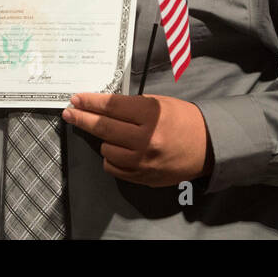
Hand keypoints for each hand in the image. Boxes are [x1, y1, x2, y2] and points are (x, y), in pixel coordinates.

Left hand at [62, 93, 212, 186]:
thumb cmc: (183, 120)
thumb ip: (131, 107)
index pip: (111, 106)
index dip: (90, 102)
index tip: (76, 99)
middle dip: (82, 118)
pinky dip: (112, 157)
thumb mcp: (159, 103)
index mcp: (151, 114)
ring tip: (109, 133)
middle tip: (69, 113)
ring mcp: (144, 161)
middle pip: (103, 127)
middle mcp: (145, 138)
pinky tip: (116, 149)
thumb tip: (100, 107)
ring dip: (104, 140)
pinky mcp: (143, 177)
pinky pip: (114, 168)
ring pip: (106, 149)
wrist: (208, 146)